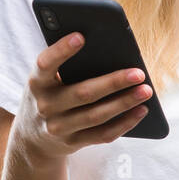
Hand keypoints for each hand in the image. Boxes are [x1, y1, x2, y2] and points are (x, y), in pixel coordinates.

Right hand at [13, 33, 151, 162]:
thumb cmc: (50, 94)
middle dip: (113, 83)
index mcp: (37, 82)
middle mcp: (44, 106)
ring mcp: (58, 128)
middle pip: (82, 93)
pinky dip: (125, 123)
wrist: (32, 139)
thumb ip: (68, 65)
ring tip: (146, 91)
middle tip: (139, 73)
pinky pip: (102, 135)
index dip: (61, 50)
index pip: (45, 64)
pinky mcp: (72, 143)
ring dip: (124, 103)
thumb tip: (110, 48)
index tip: (81, 36)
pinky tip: (142, 110)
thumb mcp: (48, 79)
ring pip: (96, 116)